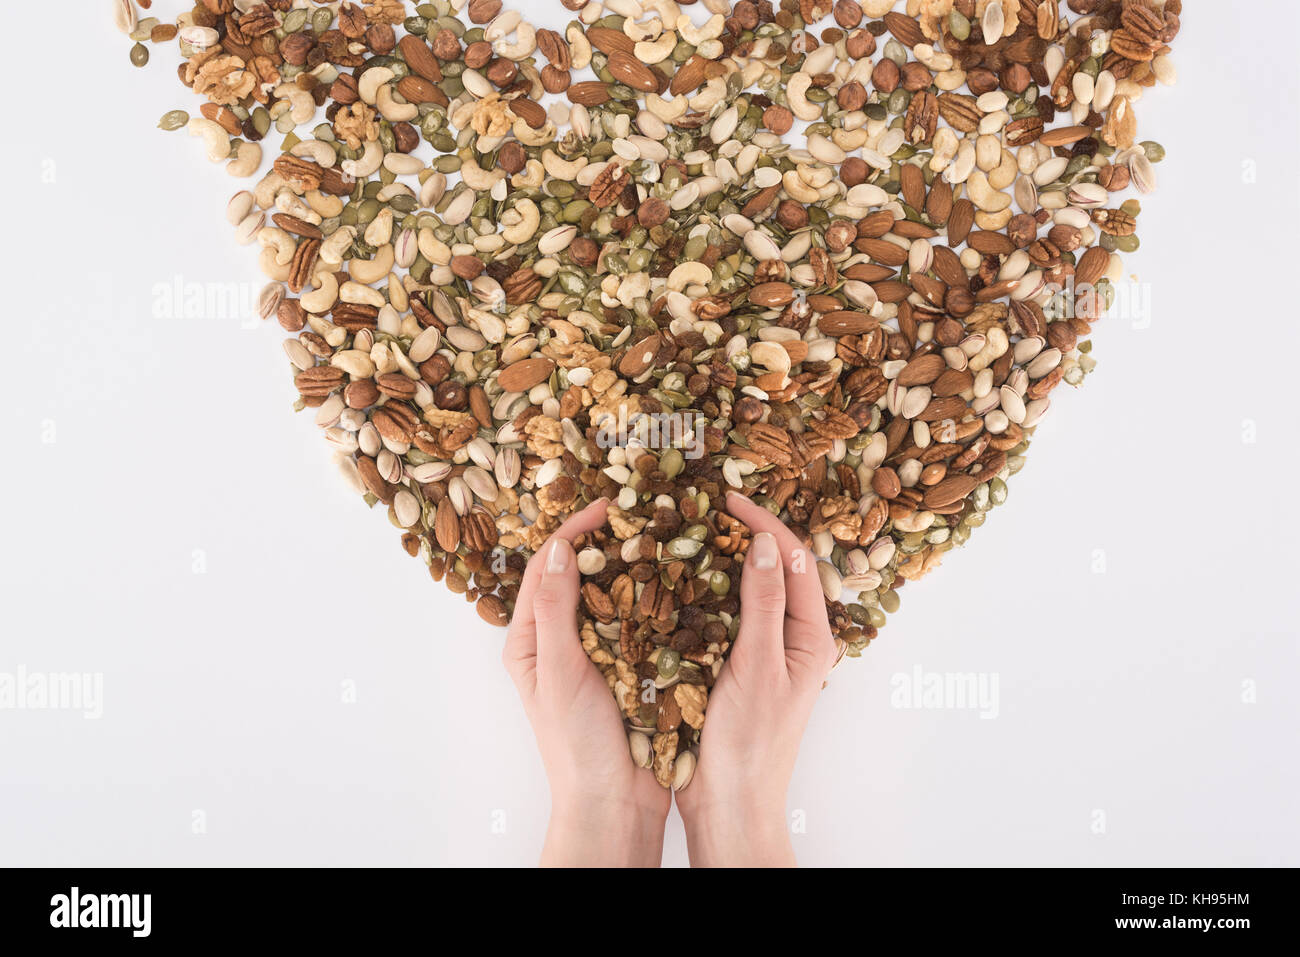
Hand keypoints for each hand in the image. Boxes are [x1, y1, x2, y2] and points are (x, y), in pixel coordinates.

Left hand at [502, 498, 670, 866]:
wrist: (614, 804)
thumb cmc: (575, 745)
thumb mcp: (558, 672)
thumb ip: (555, 611)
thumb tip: (557, 549)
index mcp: (530, 641)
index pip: (545, 569)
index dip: (572, 532)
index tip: (608, 508)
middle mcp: (560, 642)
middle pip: (579, 576)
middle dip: (607, 542)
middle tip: (644, 514)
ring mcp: (597, 655)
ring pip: (613, 597)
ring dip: (636, 567)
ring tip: (667, 538)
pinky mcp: (629, 669)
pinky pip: (641, 624)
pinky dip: (657, 600)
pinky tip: (683, 582)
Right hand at [673, 492, 838, 866]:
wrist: (729, 804)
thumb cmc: (749, 745)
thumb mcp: (757, 666)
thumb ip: (762, 604)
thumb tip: (764, 544)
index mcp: (812, 637)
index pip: (795, 561)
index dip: (763, 524)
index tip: (727, 500)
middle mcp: (795, 639)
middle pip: (778, 569)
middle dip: (748, 533)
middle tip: (707, 506)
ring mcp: (769, 652)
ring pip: (753, 590)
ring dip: (729, 558)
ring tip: (694, 530)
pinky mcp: (742, 665)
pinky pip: (731, 615)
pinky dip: (711, 590)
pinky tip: (684, 578)